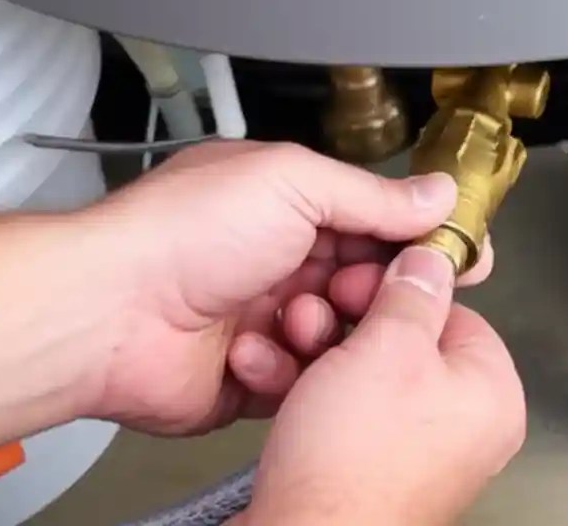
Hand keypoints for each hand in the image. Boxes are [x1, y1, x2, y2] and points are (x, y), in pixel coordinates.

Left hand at [77, 140, 491, 434]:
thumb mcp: (293, 183)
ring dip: (328, 333)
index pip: (376, 220)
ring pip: (342, 338)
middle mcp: (277, 260)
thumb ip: (372, 194)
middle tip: (366, 292)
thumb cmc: (176, 234)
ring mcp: (263, 318)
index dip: (419, 240)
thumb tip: (435, 193)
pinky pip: (304, 383)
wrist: (107, 312)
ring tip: (297, 319)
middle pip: (365, 283)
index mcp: (286, 204)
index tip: (460, 257)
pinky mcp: (250, 376)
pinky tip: (258, 350)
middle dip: (376, 291)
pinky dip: (289, 370)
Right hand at [244, 246, 525, 525]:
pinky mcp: (374, 470)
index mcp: (492, 392)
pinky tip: (282, 385)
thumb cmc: (353, 465)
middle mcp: (465, 426)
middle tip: (319, 322)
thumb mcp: (387, 347)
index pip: (455, 309)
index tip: (361, 284)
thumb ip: (413, 293)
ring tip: (290, 354)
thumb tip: (430, 258)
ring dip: (320, 355)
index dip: (400, 289)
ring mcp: (420, 451)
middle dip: (350, 324)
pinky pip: (347, 412)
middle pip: (407, 340)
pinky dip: (313, 394)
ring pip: (369, 374)